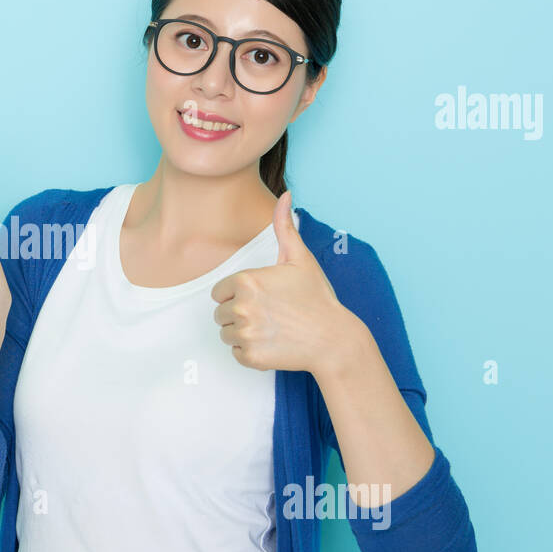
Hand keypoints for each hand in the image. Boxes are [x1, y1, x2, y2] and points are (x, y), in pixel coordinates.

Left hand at [211, 191, 353, 375]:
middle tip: (269, 314)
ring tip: (270, 328)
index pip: (219, 291)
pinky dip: (249, 351)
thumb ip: (284, 226)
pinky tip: (271, 343)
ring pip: (226, 333)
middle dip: (239, 313)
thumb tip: (285, 194)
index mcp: (245, 282)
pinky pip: (235, 353)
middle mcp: (240, 307)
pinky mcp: (249, 357)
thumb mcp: (300, 259)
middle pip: (220, 313)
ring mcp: (244, 334)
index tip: (262, 297)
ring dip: (242, 332)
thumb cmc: (317, 298)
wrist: (333, 339)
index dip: (238, 294)